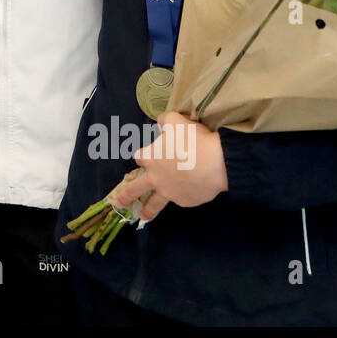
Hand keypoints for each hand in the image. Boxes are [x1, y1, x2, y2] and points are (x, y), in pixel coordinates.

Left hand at [111, 112, 227, 222]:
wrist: (217, 163)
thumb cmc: (194, 140)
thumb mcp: (176, 121)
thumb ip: (165, 120)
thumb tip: (161, 123)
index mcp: (150, 158)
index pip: (139, 158)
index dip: (144, 155)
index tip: (149, 154)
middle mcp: (156, 178)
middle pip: (135, 188)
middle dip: (127, 195)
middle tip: (119, 202)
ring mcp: (169, 192)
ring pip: (154, 204)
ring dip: (147, 211)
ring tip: (141, 217)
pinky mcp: (185, 201)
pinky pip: (180, 200)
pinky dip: (181, 198)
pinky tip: (185, 196)